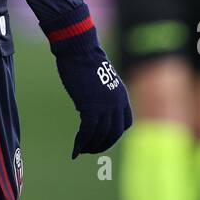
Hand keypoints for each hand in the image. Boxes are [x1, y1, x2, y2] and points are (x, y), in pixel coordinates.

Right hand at [53, 43, 132, 158]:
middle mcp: (117, 103)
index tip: (104, 137)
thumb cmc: (85, 58)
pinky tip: (74, 151)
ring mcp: (105, 106)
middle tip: (91, 149)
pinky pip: (87, 132)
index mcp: (121, 95)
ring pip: (100, 135)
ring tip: (81, 150)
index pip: (125, 123)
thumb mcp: (100, 77)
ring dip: (90, 146)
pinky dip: (80, 144)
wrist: (78, 48)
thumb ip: (102, 92)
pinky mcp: (90, 107)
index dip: (115, 133)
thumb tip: (93, 100)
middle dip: (103, 144)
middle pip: (114, 133)